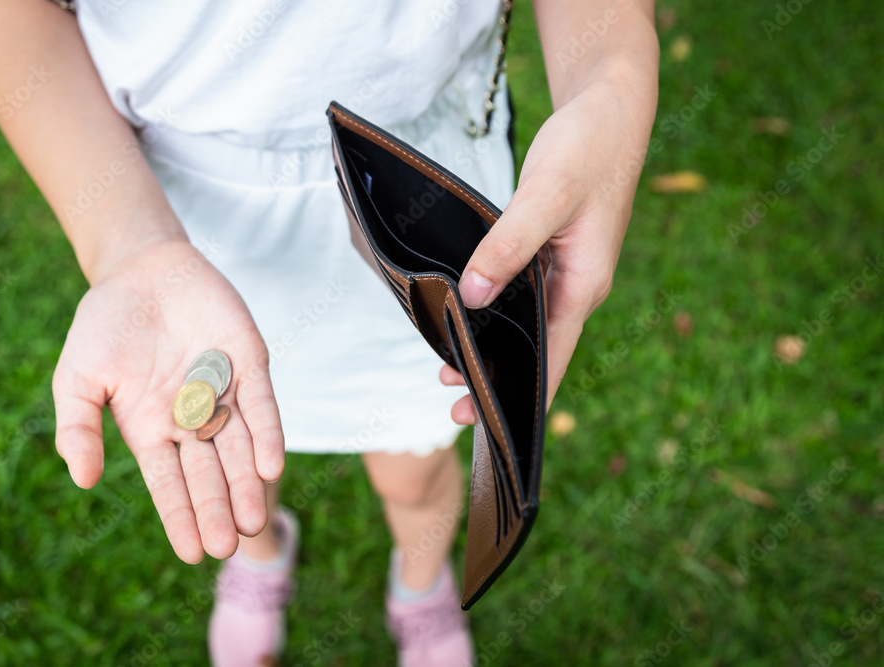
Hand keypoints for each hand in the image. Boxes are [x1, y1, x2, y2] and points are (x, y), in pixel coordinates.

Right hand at [52, 239, 283, 561]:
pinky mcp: (248, 364)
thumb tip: (83, 481)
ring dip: (246, 484)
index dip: (181, 517)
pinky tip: (270, 466)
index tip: (192, 554)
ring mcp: (223, 392)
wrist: (141, 268)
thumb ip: (79, 428)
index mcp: (153, 429)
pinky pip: (260, 405)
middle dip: (218, 509)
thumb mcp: (77, 378)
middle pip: (209, 474)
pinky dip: (266, 434)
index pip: (170, 484)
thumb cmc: (106, 325)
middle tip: (228, 547)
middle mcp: (192, 419)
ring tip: (253, 522)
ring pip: (239, 448)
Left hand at [443, 86, 650, 423]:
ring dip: (494, 348)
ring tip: (449, 368)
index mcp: (584, 285)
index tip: (478, 420)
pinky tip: (468, 317)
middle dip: (498, 378)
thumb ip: (509, 246)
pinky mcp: (552, 253)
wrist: (611, 109)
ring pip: (528, 325)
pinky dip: (496, 314)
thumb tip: (472, 297)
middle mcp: (577, 287)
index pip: (550, 359)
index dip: (515, 393)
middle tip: (449, 402)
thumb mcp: (545, 195)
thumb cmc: (587, 147)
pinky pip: (524, 296)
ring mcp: (566, 272)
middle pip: (537, 350)